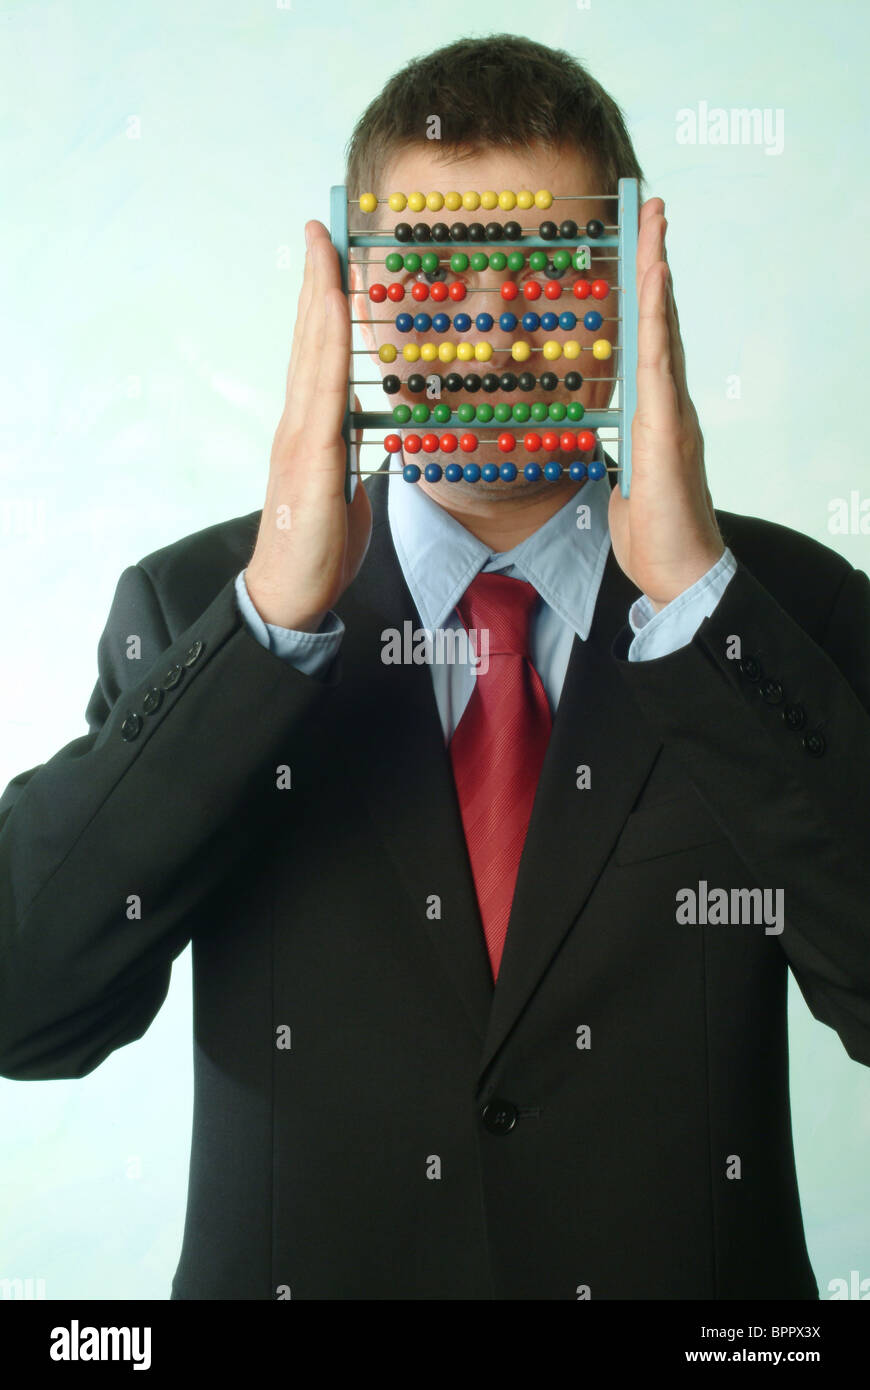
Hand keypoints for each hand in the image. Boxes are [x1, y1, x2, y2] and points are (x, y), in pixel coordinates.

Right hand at [246, 220, 371, 631]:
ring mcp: (301, 438)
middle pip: (310, 340)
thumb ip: (350, 458)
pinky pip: (324, 392)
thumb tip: (366, 437)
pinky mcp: (311, 459)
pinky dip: (329, 346)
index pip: (318, 356)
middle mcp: (299, 424)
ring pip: (314, 354)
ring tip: (325, 249)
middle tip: (322, 227)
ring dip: (320, 297)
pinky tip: (335, 313)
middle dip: (317, 280)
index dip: (323, 305)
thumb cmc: (318, 549)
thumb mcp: (343, 492)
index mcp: (310, 431)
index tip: (329, 258)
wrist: (289, 594)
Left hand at [608, 198, 723, 612]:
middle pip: (660, 319)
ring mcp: (673, 412)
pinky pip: (658, 363)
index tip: (638, 246)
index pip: (649, 340)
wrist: (681, 571)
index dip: (644, 292)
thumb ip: (622, 452)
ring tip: (653, 223)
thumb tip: (608, 438)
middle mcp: (670, 403)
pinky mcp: (668, 429)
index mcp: (657, 412)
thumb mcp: (627, 481)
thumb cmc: (653, 532)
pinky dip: (657, 318)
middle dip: (655, 261)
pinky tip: (654, 281)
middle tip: (651, 207)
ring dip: (656, 272)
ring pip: (662, 329)